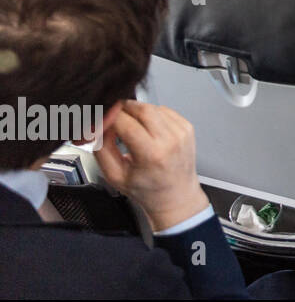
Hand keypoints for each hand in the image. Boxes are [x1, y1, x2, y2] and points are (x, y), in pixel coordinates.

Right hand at [93, 100, 210, 232]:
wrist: (176, 195)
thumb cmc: (147, 189)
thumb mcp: (114, 175)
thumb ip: (102, 149)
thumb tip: (99, 126)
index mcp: (151, 154)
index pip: (125, 122)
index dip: (110, 117)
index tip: (102, 120)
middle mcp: (170, 140)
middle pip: (141, 108)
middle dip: (124, 109)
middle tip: (114, 118)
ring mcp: (181, 132)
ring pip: (153, 107)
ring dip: (138, 111)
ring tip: (131, 127)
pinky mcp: (187, 128)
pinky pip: (165, 111)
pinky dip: (153, 115)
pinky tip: (148, 130)